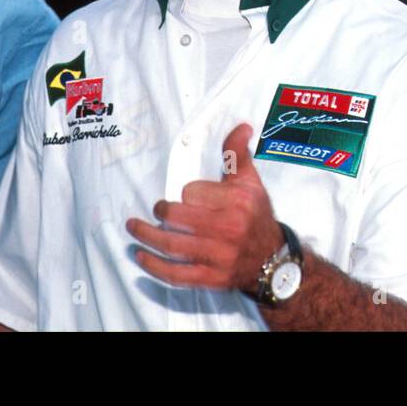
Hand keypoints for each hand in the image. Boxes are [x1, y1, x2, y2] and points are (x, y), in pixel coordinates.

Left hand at [126, 123, 281, 294]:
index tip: (189, 196)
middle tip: (156, 209)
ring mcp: (219, 256)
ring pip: (173, 245)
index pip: (193, 193)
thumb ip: (238, 154)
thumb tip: (241, 127)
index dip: (187, 193)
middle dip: (162, 212)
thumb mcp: (251, 182)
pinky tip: (141, 255)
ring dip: (147, 235)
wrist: (273, 260)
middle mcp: (229, 229)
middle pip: (179, 218)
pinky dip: (155, 266)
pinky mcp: (211, 278)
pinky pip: (177, 275)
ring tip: (133, 227)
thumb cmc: (256, 216)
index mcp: (238, 202)